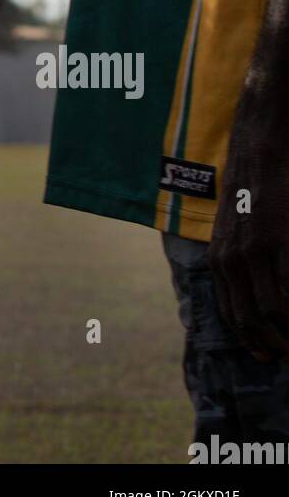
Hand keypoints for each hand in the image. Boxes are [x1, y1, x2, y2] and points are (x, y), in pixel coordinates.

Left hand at [207, 88, 288, 360]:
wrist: (262, 140)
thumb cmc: (256, 181)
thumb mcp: (238, 222)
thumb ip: (243, 253)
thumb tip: (256, 280)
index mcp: (219, 257)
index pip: (232, 315)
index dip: (252, 341)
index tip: (270, 357)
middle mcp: (230, 259)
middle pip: (251, 322)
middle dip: (275, 346)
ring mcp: (254, 250)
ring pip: (274, 314)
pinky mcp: (278, 240)